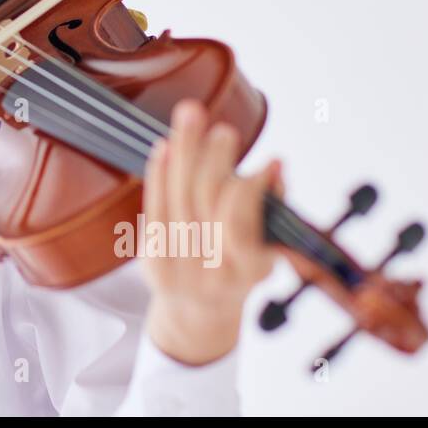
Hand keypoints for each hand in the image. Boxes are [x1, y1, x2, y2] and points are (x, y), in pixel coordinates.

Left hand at [139, 98, 284, 364]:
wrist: (200, 313)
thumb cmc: (240, 269)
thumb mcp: (267, 249)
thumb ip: (272, 209)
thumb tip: (276, 167)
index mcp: (250, 271)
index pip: (243, 224)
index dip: (254, 190)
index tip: (270, 158)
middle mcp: (211, 272)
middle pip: (205, 201)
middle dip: (214, 159)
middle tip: (223, 128)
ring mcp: (177, 266)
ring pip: (178, 197)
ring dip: (185, 150)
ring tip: (191, 115)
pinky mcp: (151, 258)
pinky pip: (153, 207)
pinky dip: (159, 173)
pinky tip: (166, 145)